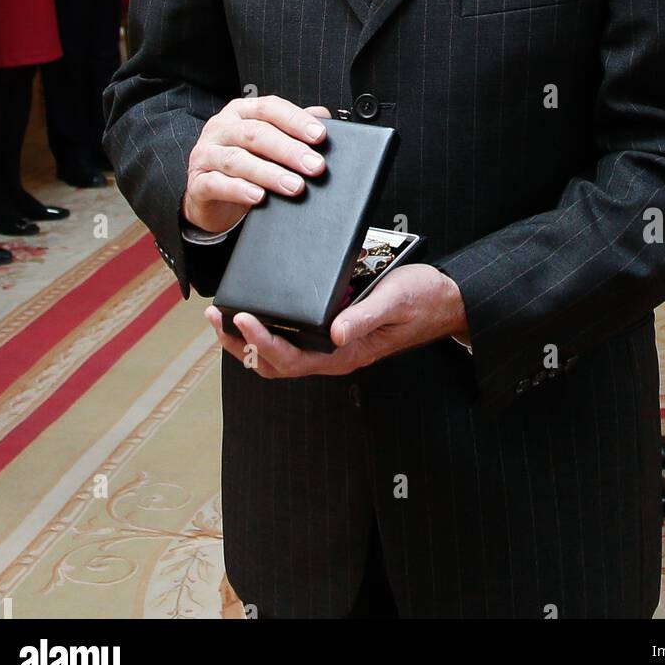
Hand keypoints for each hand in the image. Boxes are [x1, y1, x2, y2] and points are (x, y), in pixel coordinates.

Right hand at [182, 94, 330, 236]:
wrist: (212, 198)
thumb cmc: (245, 164)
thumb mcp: (270, 144)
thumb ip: (293, 128)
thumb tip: (323, 117)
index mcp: (241, 112)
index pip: (269, 108)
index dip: (295, 120)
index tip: (320, 135)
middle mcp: (221, 128)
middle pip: (256, 134)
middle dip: (289, 150)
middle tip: (315, 166)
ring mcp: (206, 154)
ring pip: (238, 160)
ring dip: (270, 173)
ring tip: (295, 186)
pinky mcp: (197, 182)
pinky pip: (217, 184)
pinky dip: (240, 190)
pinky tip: (259, 197)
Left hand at [204, 263, 468, 377]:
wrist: (447, 302)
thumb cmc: (423, 300)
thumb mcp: (395, 300)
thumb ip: (364, 317)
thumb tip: (334, 333)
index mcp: (345, 353)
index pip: (291, 358)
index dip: (261, 340)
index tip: (243, 316)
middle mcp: (334, 356)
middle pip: (274, 364)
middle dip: (240, 343)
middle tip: (217, 315)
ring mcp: (333, 348)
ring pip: (278, 357)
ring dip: (247, 341)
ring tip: (224, 316)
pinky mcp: (334, 335)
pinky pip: (292, 342)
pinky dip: (266, 332)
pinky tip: (258, 312)